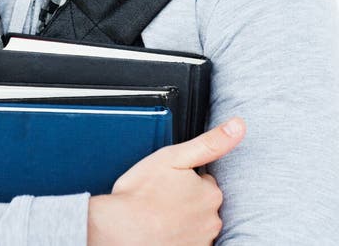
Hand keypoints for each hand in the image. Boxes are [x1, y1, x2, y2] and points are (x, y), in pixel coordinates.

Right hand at [87, 116, 245, 245]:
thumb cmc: (142, 194)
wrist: (121, 230)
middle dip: (185, 200)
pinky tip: (161, 230)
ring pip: (195, 224)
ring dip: (181, 220)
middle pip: (202, 204)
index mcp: (210, 193)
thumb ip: (210, 143)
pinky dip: (177, 237)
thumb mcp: (174, 157)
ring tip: (158, 215)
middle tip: (160, 198)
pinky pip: (188, 241)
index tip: (168, 182)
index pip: (205, 182)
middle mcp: (211, 221)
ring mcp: (201, 241)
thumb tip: (238, 126)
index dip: (184, 179)